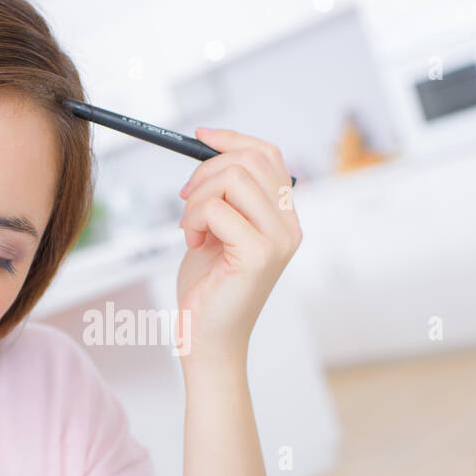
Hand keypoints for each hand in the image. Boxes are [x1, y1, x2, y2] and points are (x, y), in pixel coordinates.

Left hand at [174, 126, 301, 367]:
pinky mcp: (258, 254)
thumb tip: (210, 150)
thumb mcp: (217, 229)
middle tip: (185, 199)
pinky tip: (192, 242)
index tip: (200, 136)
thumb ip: (224, 194)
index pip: (268, 155)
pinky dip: (193, 218)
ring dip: (197, 198)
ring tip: (190, 227)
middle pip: (250, 160)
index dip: (232, 139)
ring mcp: (278, 240)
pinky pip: (218, 208)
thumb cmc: (209, 288)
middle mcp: (290, 226)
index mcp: (284, 217)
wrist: (208, 339)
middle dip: (206, 170)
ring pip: (232, 178)